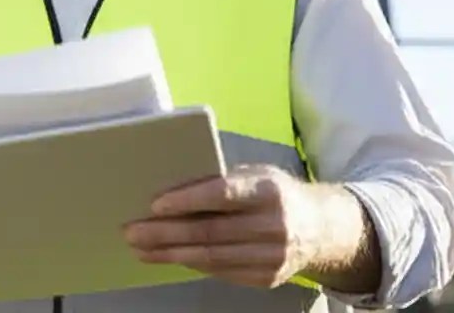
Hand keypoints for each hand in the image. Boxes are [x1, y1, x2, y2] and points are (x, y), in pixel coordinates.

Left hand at [121, 165, 326, 288]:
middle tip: (132, 232)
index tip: (155, 205)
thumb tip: (171, 189)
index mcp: (269, 190)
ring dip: (170, 254)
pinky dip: (191, 264)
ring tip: (141, 248)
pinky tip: (170, 257)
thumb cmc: (274, 194)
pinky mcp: (268, 277)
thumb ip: (221, 181)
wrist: (320, 229)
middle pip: (210, 231)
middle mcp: (274, 224)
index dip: (187, 200)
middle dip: (165, 233)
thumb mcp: (256, 176)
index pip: (223, 194)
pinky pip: (221, 272)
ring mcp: (273, 256)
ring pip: (212, 257)